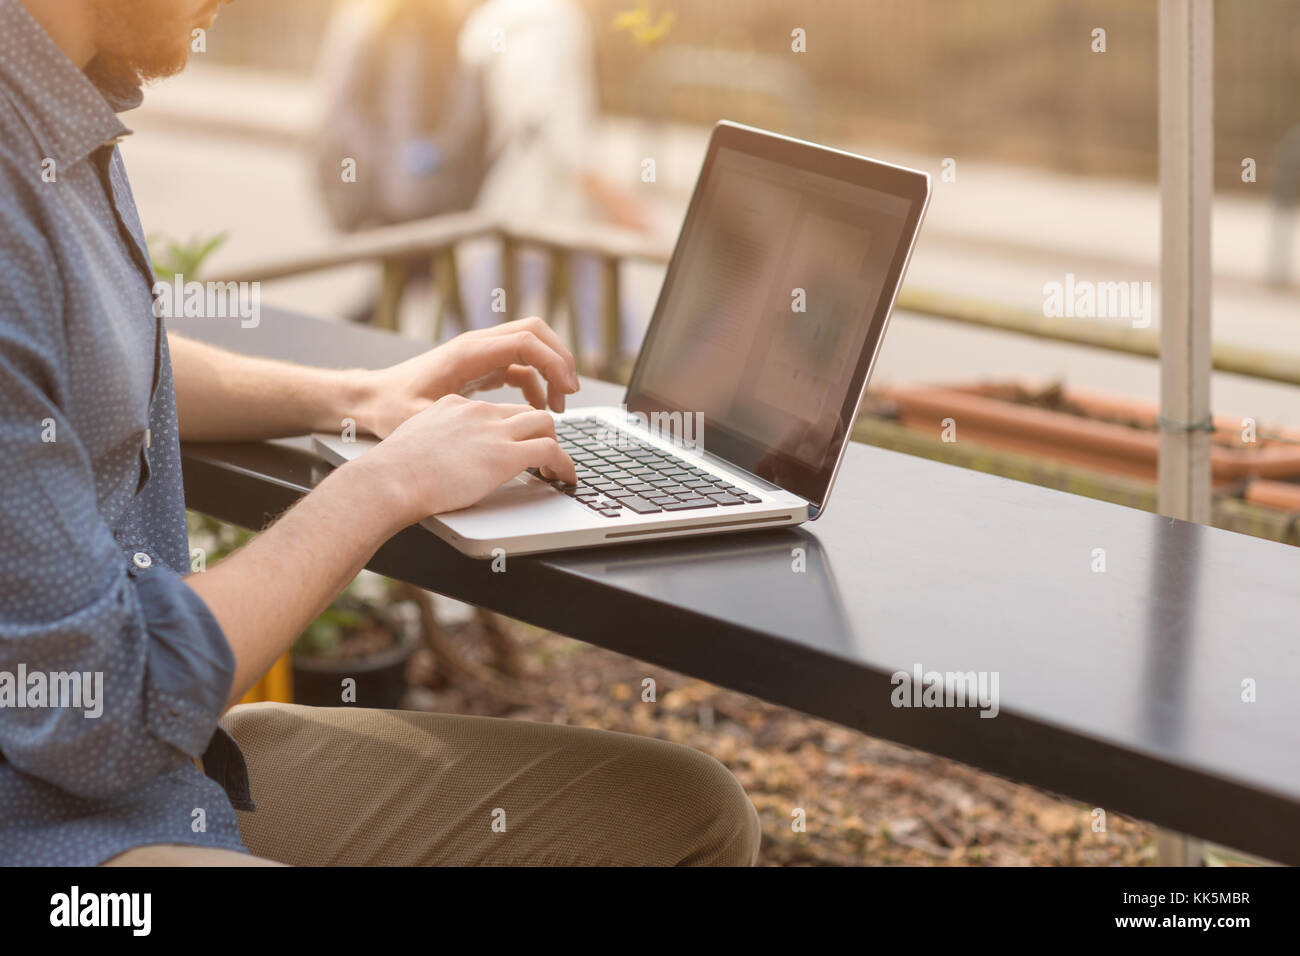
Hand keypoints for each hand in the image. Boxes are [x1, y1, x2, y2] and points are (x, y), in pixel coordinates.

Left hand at [351, 317, 578, 438]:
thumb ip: (460, 419)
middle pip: (535, 332)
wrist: (370, 398)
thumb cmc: (390, 407)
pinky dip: (537, 382)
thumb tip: (497, 426)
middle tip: (571, 392)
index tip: (568, 390)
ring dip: (552, 369)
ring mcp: (481, 354)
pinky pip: (521, 364)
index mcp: (468, 352)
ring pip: (532, 345)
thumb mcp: (421, 418)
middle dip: (560, 358)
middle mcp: (478, 346)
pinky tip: (538, 408)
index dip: (553, 361)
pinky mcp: (481, 366)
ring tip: (558, 407)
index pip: (525, 341)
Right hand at [357, 394, 576, 522]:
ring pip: (544, 423)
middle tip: (543, 455)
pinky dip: (564, 465)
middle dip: (540, 432)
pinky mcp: (506, 455)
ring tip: (556, 468)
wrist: (390, 480)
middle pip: (526, 412)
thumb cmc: (393, 472)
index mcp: (456, 406)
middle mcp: (478, 413)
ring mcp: (494, 431)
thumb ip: (434, 442)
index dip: (513, 428)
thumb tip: (439, 461)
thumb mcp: (414, 441)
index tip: (516, 443)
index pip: (497, 409)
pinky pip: (551, 451)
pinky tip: (565, 478)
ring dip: (555, 446)